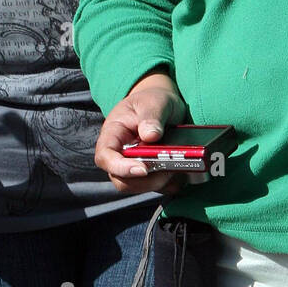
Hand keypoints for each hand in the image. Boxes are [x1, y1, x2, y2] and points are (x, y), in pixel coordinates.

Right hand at [95, 69, 189, 193]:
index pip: (106, 157)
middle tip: (167, 170)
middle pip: (121, 180)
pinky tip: (181, 173)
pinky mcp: (149, 173)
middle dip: (145, 181)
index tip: (142, 169)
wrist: (160, 104)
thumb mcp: (153, 102)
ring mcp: (133, 165)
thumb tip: (151, 136)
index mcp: (113, 135)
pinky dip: (169, 184)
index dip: (120, 168)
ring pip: (139, 186)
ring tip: (177, 168)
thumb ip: (151, 117)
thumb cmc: (151, 100)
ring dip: (158, 183)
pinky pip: (155, 186)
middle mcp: (119, 154)